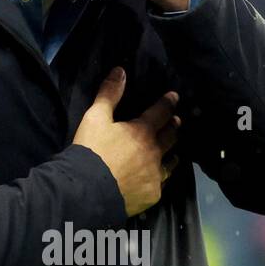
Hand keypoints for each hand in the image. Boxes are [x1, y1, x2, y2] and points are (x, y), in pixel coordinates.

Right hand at [72, 67, 181, 216]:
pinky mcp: (153, 194)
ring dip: (173, 154)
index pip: (161, 112)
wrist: (88, 190)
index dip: (168, 102)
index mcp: (142, 131)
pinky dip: (162, 177)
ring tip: (175, 153)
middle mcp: (154, 151)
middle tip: (176, 122)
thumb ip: (109, 94)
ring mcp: (155, 174)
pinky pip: (162, 183)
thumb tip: (120, 71)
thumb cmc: (91, 151)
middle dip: (174, 126)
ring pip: (171, 162)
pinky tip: (161, 178)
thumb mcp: (95, 118)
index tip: (175, 97)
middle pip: (170, 136)